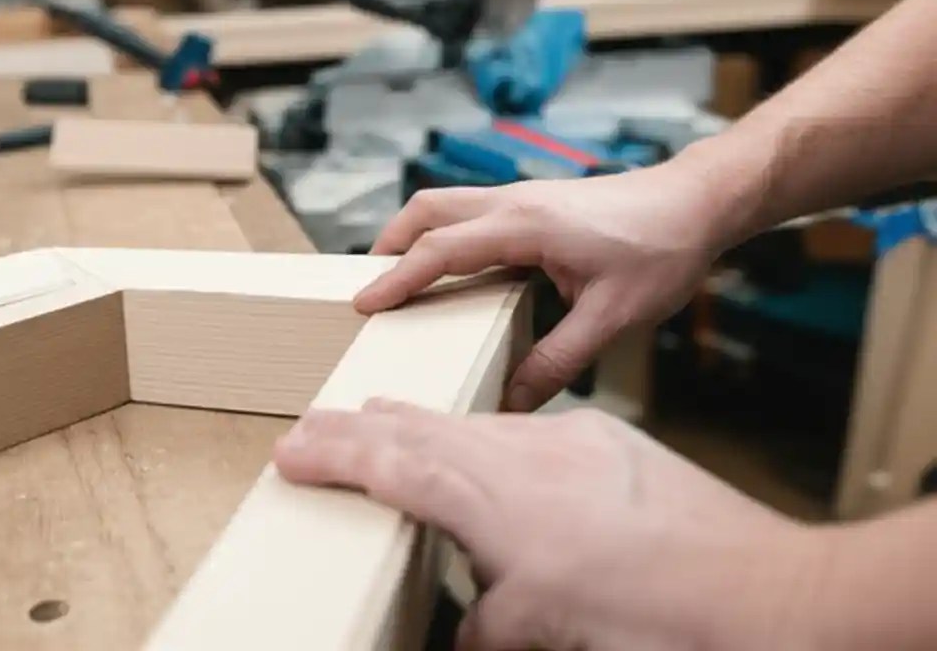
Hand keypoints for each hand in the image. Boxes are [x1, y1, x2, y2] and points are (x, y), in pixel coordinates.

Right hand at [275, 400, 830, 649]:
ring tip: (382, 426)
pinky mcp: (606, 441)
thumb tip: (463, 635)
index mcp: (497, 501)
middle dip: (362, 428)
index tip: (290, 449)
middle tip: (316, 425)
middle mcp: (524, 456)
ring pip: (471, 424)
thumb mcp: (552, 631)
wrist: (763, 590)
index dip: (336, 455)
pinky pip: (522, 430)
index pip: (394, 465)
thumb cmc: (659, 616)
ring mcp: (568, 441)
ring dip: (419, 428)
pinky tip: (481, 452)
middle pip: (422, 428)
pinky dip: (481, 438)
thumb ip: (490, 625)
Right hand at [355, 165, 726, 411]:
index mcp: (524, 227)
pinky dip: (443, 232)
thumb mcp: (612, 317)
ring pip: (444, 202)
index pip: (441, 250)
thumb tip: (513, 400)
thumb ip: (558, 360)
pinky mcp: (533, 202)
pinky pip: (469, 210)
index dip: (398, 278)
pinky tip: (454, 267)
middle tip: (369, 288)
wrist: (697, 202)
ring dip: (413, 234)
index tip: (364, 303)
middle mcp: (512, 203)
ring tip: (398, 275)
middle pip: (426, 210)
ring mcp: (521, 197)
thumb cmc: (661, 250)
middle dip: (389, 245)